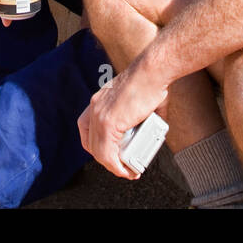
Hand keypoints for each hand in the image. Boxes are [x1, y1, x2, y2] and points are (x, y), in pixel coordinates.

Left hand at [78, 59, 167, 179]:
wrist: (152, 71)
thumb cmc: (151, 81)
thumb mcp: (138, 100)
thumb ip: (143, 116)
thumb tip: (155, 129)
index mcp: (99, 101)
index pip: (87, 130)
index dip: (97, 147)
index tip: (111, 154)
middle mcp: (95, 108)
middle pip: (92, 144)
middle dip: (107, 160)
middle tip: (124, 166)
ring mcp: (100, 116)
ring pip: (99, 152)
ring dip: (114, 167)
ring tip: (129, 171)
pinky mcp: (109, 123)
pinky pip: (108, 154)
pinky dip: (117, 167)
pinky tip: (127, 171)